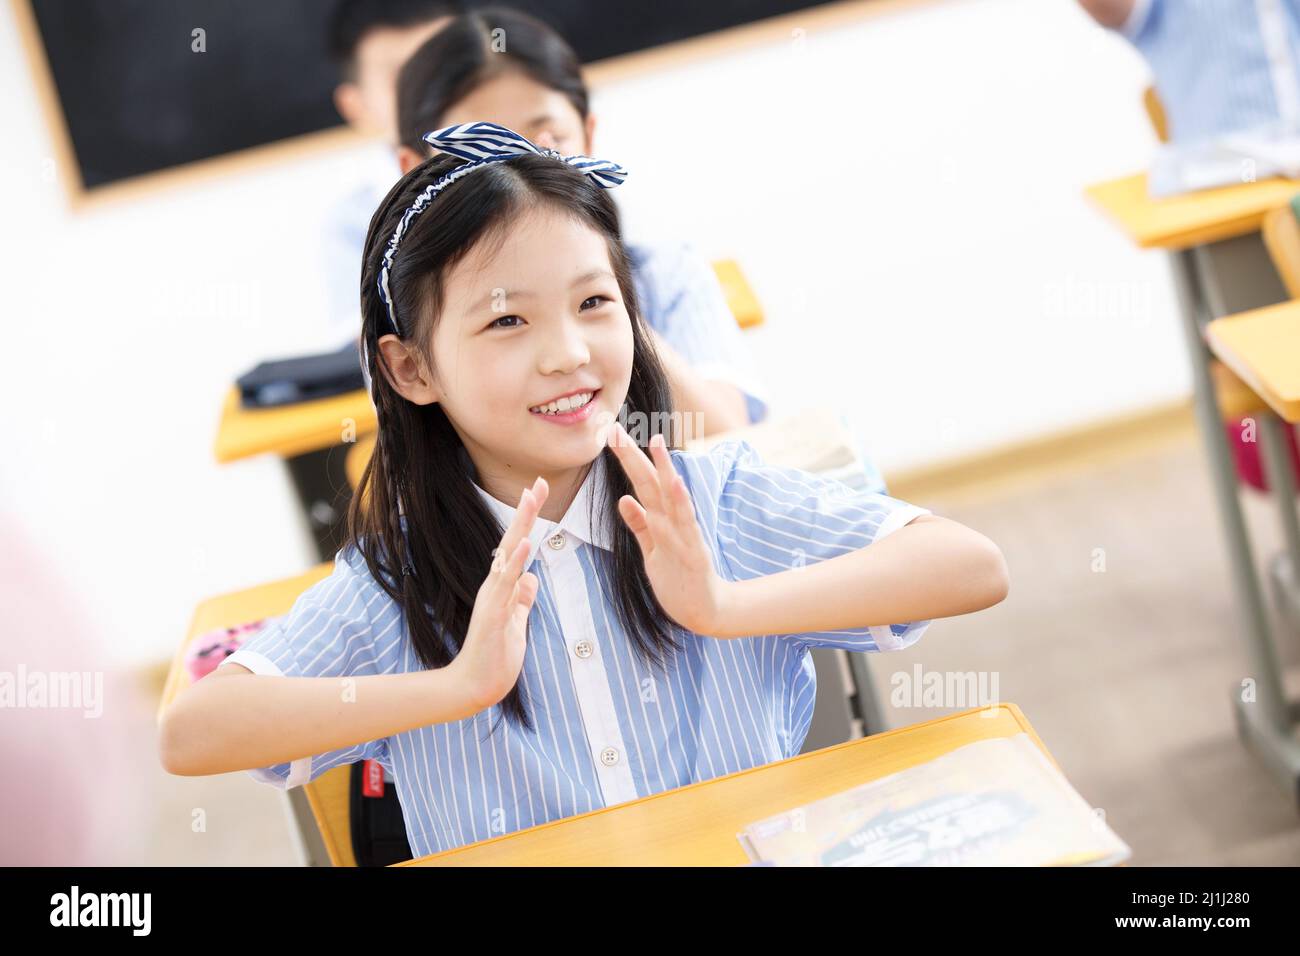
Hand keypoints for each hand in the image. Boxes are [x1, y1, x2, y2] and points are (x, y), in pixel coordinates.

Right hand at [452, 476, 547, 709]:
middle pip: (512, 540)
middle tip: (538, 482)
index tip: (539, 492)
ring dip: (521, 526)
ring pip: (508, 555)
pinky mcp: (494, 614)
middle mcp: (495, 586)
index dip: (528, 520)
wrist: (474, 687)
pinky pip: (506, 584)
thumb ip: (521, 600)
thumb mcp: (515, 623)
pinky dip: (515, 563)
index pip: (517, 546)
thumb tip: (531, 580)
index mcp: (502, 587)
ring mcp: (492, 598)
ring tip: (531, 499)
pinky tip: (525, 544)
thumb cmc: (495, 657)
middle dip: (527, 512)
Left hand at [605, 421, 728, 634]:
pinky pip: (686, 526)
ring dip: (663, 470)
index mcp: (660, 521)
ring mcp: (684, 536)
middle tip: (615, 427)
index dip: (625, 459)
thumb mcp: (651, 552)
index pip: (640, 483)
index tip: (608, 434)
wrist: (705, 612)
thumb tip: (623, 499)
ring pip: (670, 498)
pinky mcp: (693, 553)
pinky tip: (676, 484)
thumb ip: (640, 526)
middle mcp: (672, 522)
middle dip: (633, 455)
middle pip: (650, 482)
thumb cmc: (678, 580)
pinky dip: (681, 504)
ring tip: (655, 442)